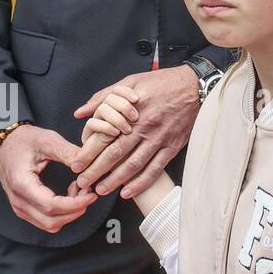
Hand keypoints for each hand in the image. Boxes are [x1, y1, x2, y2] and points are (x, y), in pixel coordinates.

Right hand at [0, 124, 97, 232]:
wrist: (4, 145)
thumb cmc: (24, 141)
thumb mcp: (48, 140)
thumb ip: (68, 152)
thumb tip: (88, 165)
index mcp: (22, 184)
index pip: (51, 206)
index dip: (75, 204)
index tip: (92, 194)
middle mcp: (18, 201)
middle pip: (51, 221)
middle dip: (76, 209)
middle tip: (89, 190)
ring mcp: (20, 207)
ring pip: (49, 224)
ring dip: (70, 212)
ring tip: (80, 190)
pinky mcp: (25, 209)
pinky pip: (46, 220)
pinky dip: (62, 213)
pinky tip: (70, 194)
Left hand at [70, 66, 198, 198]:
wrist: (196, 86)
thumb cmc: (163, 82)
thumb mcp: (132, 81)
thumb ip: (104, 96)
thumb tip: (80, 112)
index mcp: (132, 111)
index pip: (105, 137)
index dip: (89, 154)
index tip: (76, 165)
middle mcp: (145, 127)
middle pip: (116, 155)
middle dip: (96, 172)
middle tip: (82, 183)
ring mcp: (160, 138)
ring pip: (134, 165)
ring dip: (115, 181)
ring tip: (100, 190)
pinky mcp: (173, 146)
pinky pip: (155, 169)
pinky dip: (141, 182)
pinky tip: (128, 191)